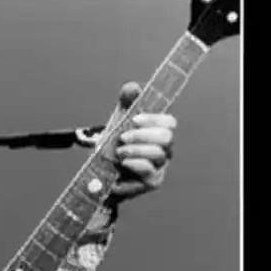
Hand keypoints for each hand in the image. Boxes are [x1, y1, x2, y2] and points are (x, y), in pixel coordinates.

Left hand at [104, 81, 176, 202]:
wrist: (101, 173)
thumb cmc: (114, 145)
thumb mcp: (118, 121)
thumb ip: (126, 103)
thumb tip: (133, 88)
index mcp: (159, 133)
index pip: (169, 123)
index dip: (154, 119)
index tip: (134, 120)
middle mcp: (164, 150)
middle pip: (167, 138)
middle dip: (143, 135)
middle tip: (122, 138)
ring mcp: (160, 167)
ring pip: (157, 154)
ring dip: (134, 150)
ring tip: (118, 153)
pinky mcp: (152, 182)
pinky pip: (148, 172)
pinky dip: (132, 165)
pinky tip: (120, 165)